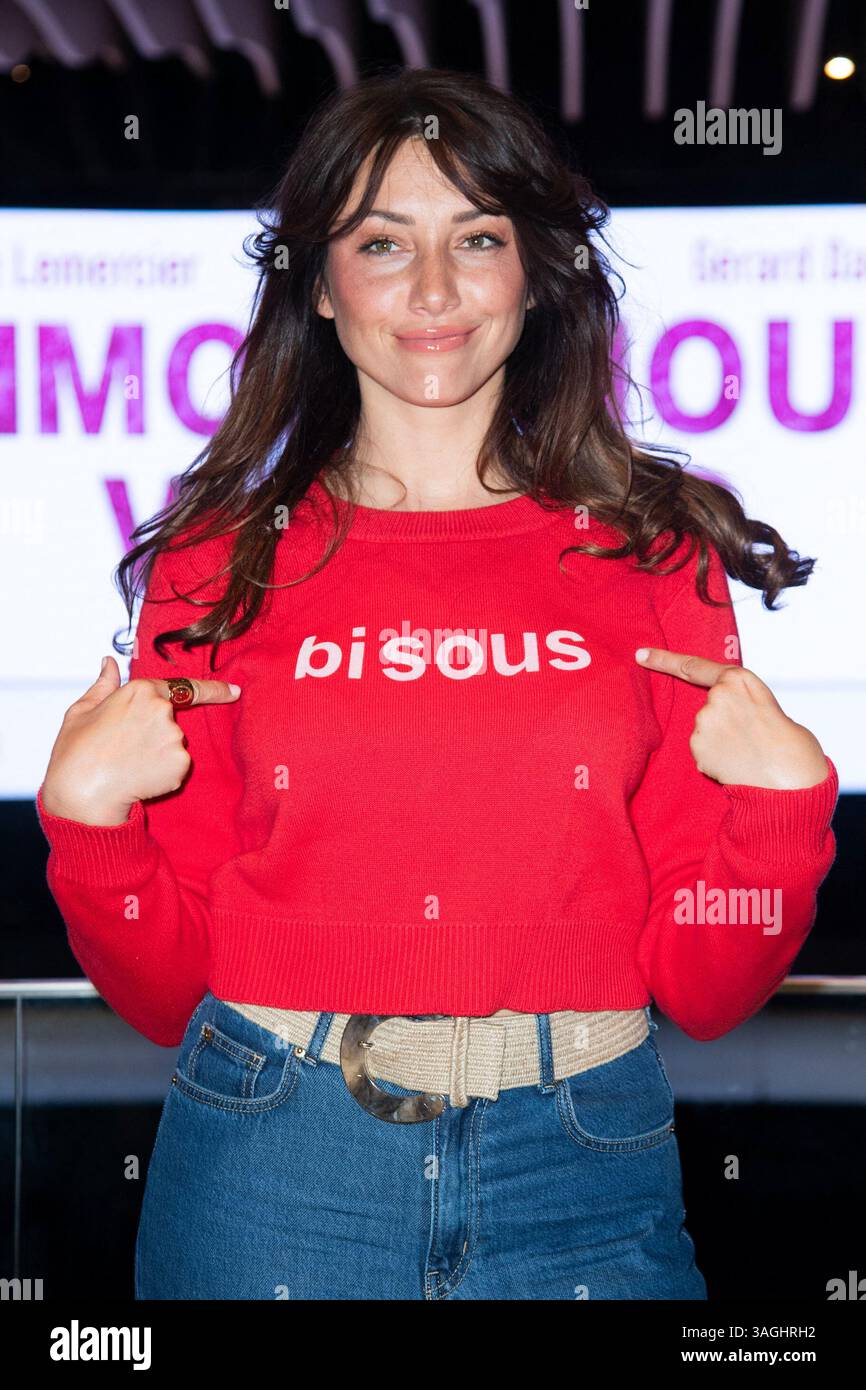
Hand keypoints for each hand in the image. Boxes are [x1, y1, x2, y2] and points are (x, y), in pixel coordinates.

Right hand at [40, 655, 240, 825]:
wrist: (84, 791)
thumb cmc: (76, 752)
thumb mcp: (82, 710)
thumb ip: (104, 685)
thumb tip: (110, 662)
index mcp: (141, 691)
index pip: (184, 687)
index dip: (213, 691)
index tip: (234, 692)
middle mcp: (163, 710)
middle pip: (172, 721)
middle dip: (155, 733)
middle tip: (125, 748)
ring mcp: (175, 737)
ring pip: (174, 744)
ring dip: (159, 753)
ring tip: (128, 763)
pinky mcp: (181, 763)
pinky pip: (177, 766)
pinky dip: (163, 773)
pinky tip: (140, 776)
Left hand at [634, 648, 829, 789]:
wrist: (791, 779)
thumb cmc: (788, 744)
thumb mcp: (768, 705)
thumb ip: (741, 702)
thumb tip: (727, 718)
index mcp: (738, 679)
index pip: (693, 666)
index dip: (663, 660)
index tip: (641, 655)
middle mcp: (716, 695)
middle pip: (707, 709)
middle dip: (722, 724)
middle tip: (750, 737)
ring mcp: (704, 721)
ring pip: (704, 732)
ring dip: (720, 742)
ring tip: (747, 751)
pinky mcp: (697, 745)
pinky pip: (702, 752)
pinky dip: (714, 759)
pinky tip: (735, 763)